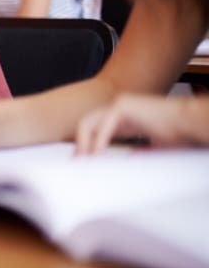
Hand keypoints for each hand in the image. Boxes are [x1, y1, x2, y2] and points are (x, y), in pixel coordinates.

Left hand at [75, 94, 191, 154]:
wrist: (190, 122)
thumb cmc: (178, 133)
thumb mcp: (153, 146)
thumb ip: (140, 151)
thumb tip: (131, 160)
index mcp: (123, 117)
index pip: (94, 128)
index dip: (86, 144)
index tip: (83, 161)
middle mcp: (117, 108)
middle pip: (86, 124)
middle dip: (80, 144)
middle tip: (78, 163)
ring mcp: (119, 104)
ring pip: (89, 123)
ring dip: (84, 143)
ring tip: (85, 161)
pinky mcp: (123, 106)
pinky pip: (104, 126)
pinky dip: (98, 142)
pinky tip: (97, 155)